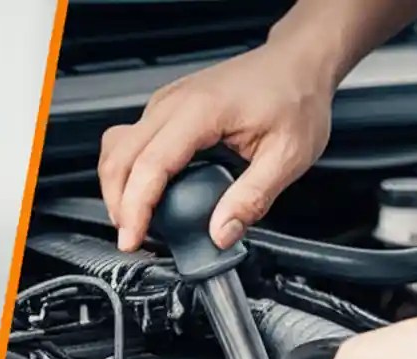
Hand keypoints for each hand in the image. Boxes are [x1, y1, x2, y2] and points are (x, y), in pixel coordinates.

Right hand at [98, 43, 333, 251]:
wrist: (298, 62)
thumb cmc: (296, 97)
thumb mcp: (288, 156)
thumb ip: (252, 199)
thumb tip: (221, 234)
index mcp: (201, 112)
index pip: (150, 165)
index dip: (135, 208)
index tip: (132, 239)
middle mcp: (173, 103)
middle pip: (119, 157)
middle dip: (117, 204)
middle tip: (132, 238)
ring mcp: (165, 102)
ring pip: (117, 149)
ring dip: (117, 188)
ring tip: (136, 220)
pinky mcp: (165, 108)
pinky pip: (129, 142)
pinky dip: (128, 172)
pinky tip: (146, 193)